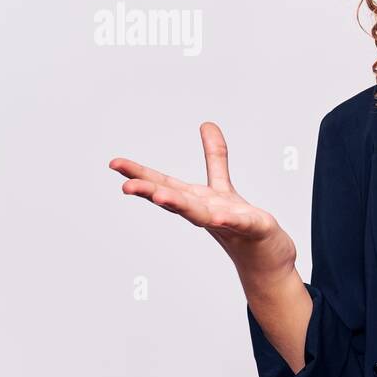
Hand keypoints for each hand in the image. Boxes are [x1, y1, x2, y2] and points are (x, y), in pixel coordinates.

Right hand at [109, 122, 295, 276]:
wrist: (263, 252)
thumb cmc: (237, 221)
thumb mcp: (222, 185)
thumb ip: (215, 156)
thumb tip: (207, 123)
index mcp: (194, 200)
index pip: (163, 185)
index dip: (139, 174)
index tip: (114, 163)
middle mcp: (204, 212)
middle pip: (175, 201)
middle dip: (151, 192)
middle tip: (126, 186)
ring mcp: (226, 222)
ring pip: (199, 214)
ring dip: (179, 205)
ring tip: (160, 197)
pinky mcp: (252, 228)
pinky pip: (240, 223)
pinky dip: (228, 219)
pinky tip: (219, 216)